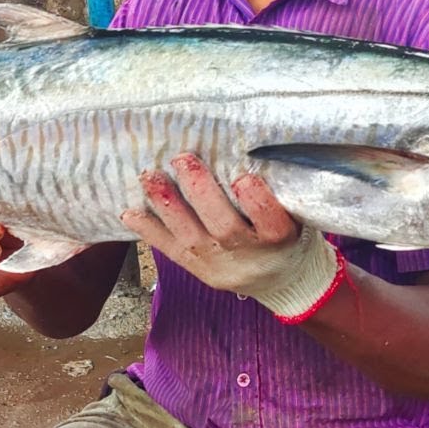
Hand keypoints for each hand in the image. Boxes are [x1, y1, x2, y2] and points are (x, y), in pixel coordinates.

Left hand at [121, 153, 340, 318]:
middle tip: (183, 159)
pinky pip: (172, 252)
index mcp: (282, 239)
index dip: (257, 202)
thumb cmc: (290, 234)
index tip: (243, 177)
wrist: (283, 281)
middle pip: (225, 227)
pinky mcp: (200, 272)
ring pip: (192, 238)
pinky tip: (130, 212)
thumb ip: (279, 190)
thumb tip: (247, 146)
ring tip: (150, 177)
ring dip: (168, 205)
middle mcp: (250, 255)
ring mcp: (220, 265)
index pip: (272, 223)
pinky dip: (150, 232)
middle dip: (201, 193)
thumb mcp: (298, 214)